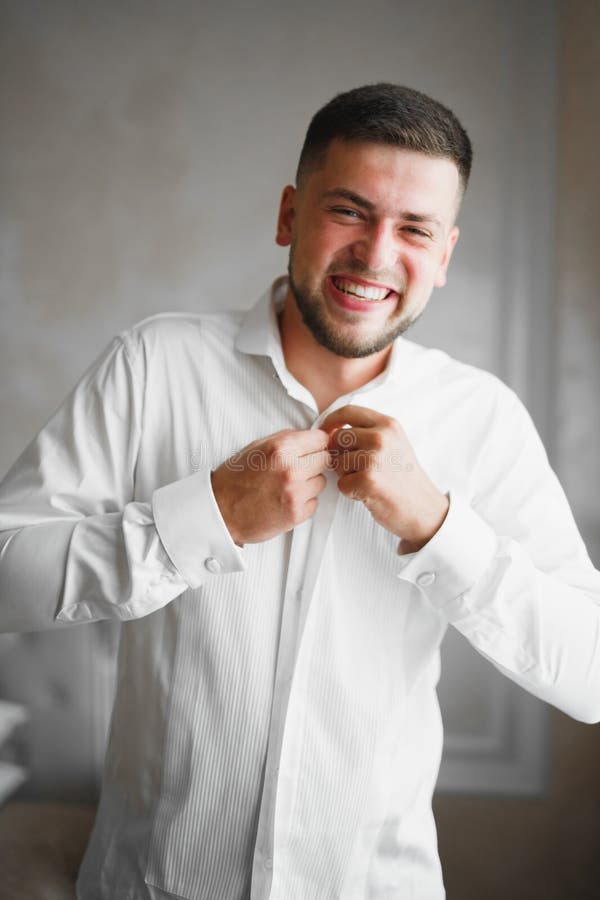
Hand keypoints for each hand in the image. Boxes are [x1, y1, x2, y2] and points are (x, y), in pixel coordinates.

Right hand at [211, 428, 329, 544]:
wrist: (220, 510)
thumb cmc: (235, 478)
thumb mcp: (257, 447)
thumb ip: (287, 439)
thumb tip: (311, 436)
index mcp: (281, 448)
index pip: (321, 439)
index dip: (315, 444)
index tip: (311, 449)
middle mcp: (290, 469)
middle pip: (325, 460)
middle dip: (314, 462)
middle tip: (297, 468)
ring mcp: (295, 493)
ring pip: (321, 482)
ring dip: (309, 483)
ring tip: (287, 486)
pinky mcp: (296, 514)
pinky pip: (314, 503)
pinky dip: (303, 502)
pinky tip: (285, 499)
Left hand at [322, 405, 448, 552]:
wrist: (425, 509)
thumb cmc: (406, 479)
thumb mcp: (395, 443)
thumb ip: (368, 432)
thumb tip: (332, 431)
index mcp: (388, 424)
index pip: (348, 411)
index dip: (331, 421)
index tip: (326, 432)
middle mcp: (382, 437)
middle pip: (337, 438)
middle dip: (340, 455)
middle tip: (357, 469)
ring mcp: (374, 458)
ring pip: (337, 462)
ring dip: (346, 476)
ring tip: (369, 481)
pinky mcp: (368, 480)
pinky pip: (341, 484)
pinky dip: (351, 492)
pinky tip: (369, 493)